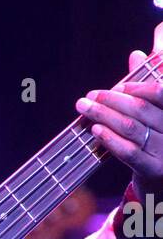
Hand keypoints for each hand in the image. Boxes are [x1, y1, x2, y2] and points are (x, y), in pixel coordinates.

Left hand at [75, 18, 162, 195]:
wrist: (162, 183)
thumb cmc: (157, 140)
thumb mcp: (156, 111)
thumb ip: (148, 83)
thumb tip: (136, 55)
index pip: (161, 93)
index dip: (138, 87)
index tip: (117, 86)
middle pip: (141, 109)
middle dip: (112, 100)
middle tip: (89, 97)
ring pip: (132, 128)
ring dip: (104, 115)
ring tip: (84, 108)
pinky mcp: (154, 170)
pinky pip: (129, 152)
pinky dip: (110, 139)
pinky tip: (95, 130)